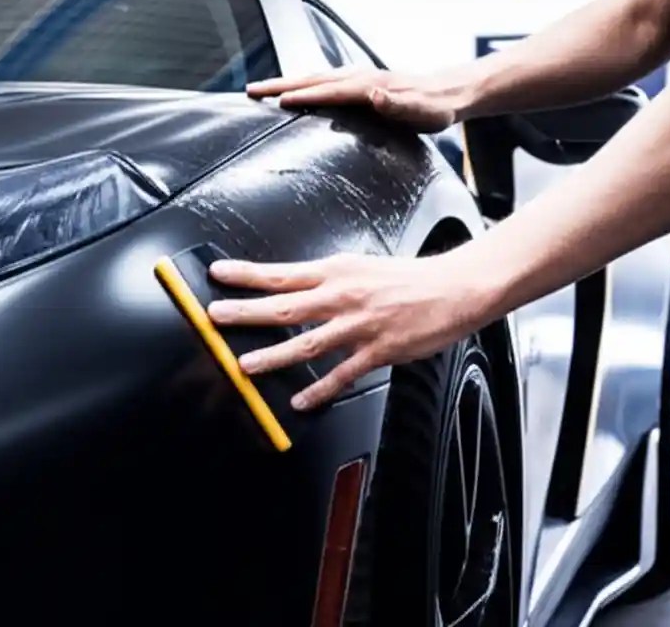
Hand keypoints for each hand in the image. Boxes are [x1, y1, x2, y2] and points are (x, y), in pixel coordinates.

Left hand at [206, 252, 492, 410]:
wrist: (454, 288)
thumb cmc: (410, 279)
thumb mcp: (362, 267)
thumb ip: (329, 281)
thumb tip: (297, 289)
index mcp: (337, 272)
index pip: (282, 272)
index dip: (247, 273)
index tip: (219, 273)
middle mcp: (343, 296)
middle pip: (284, 305)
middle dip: (246, 311)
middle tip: (216, 316)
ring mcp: (358, 325)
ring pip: (306, 342)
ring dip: (272, 355)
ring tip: (245, 364)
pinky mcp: (377, 350)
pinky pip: (341, 375)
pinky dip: (319, 390)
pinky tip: (301, 401)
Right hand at [246, 67, 473, 132]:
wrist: (446, 93)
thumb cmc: (433, 109)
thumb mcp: (422, 112)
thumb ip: (397, 105)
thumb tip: (375, 96)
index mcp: (367, 86)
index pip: (328, 91)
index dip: (302, 96)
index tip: (275, 101)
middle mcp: (357, 77)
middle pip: (311, 80)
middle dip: (279, 85)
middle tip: (249, 91)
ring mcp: (355, 77)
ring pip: (312, 78)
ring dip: (284, 83)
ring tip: (259, 90)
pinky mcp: (355, 82)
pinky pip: (320, 82)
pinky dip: (300, 84)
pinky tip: (290, 91)